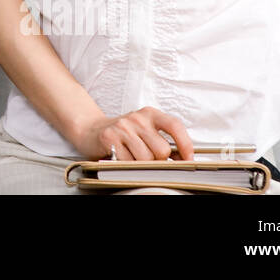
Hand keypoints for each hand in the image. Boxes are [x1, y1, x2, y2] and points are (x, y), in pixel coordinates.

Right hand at [77, 106, 193, 160]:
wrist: (91, 129)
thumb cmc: (123, 134)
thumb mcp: (144, 130)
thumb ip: (162, 140)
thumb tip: (182, 159)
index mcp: (150, 114)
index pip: (175, 126)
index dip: (185, 145)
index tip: (188, 160)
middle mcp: (137, 118)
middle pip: (161, 150)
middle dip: (158, 161)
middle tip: (148, 159)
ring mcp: (123, 127)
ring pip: (145, 158)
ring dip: (141, 165)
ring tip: (132, 157)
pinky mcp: (109, 137)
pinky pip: (128, 161)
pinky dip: (126, 165)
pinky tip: (121, 157)